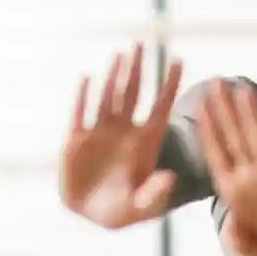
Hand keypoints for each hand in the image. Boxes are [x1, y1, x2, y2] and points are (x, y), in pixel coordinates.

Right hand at [59, 42, 182, 228]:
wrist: (88, 212)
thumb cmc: (120, 211)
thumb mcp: (141, 208)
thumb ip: (155, 194)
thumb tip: (170, 177)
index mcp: (145, 142)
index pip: (161, 106)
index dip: (170, 84)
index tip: (179, 60)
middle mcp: (123, 131)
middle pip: (133, 93)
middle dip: (139, 69)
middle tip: (143, 44)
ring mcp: (100, 132)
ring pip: (108, 97)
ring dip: (113, 76)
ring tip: (121, 53)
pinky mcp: (77, 139)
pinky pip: (81, 114)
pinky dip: (83, 97)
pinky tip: (87, 78)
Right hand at [197, 80, 256, 255]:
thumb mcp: (242, 245)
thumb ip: (230, 231)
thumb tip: (226, 216)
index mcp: (231, 193)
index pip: (215, 152)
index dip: (208, 125)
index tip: (201, 103)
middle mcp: (249, 180)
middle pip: (233, 136)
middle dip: (224, 107)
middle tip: (215, 82)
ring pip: (256, 136)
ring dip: (248, 110)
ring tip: (241, 87)